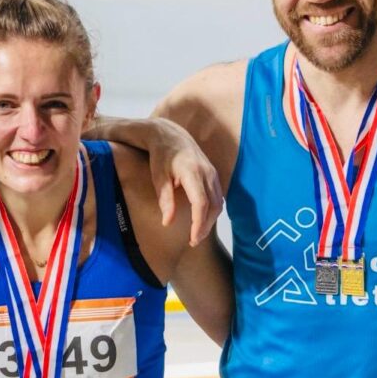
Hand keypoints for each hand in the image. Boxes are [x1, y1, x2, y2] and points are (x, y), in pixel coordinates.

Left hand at [146, 118, 223, 245]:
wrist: (171, 136)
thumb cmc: (161, 156)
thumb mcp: (158, 177)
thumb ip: (165, 199)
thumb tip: (167, 223)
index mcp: (192, 171)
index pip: (201, 202)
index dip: (198, 223)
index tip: (192, 238)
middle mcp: (207, 172)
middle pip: (212, 205)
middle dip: (205, 226)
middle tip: (193, 241)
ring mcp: (213, 173)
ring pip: (218, 203)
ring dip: (210, 221)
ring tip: (197, 235)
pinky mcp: (214, 175)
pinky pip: (218, 197)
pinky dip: (212, 211)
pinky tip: (202, 221)